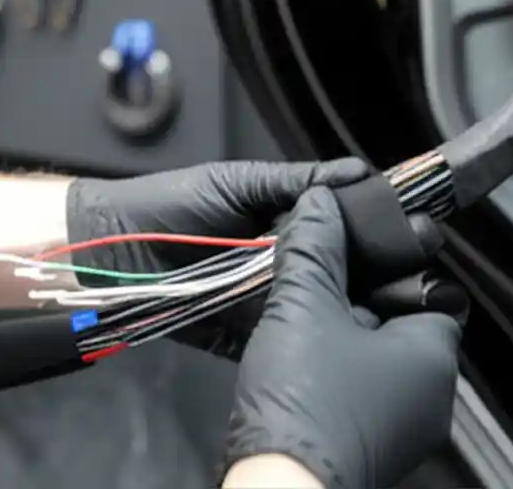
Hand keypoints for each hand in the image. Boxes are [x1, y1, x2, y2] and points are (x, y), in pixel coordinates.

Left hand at [65, 159, 367, 355]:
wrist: (112, 252)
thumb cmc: (169, 205)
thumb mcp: (238, 181)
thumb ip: (297, 180)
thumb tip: (357, 172)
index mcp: (284, 225)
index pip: (338, 233)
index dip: (366, 235)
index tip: (399, 236)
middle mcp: (281, 266)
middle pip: (333, 275)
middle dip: (354, 276)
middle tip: (382, 274)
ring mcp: (265, 303)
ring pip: (312, 310)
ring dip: (329, 308)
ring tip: (356, 303)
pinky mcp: (245, 336)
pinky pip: (280, 340)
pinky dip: (295, 337)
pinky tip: (315, 329)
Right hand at [223, 188, 460, 488]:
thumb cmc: (304, 406)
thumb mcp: (303, 306)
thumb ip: (315, 246)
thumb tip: (321, 202)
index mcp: (435, 357)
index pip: (437, 289)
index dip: (397, 264)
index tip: (361, 249)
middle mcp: (431, 396)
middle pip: (403, 322)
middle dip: (359, 299)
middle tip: (319, 282)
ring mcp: (402, 429)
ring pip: (377, 359)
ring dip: (341, 337)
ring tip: (300, 321)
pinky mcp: (371, 449)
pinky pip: (360, 395)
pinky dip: (332, 374)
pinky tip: (296, 362)